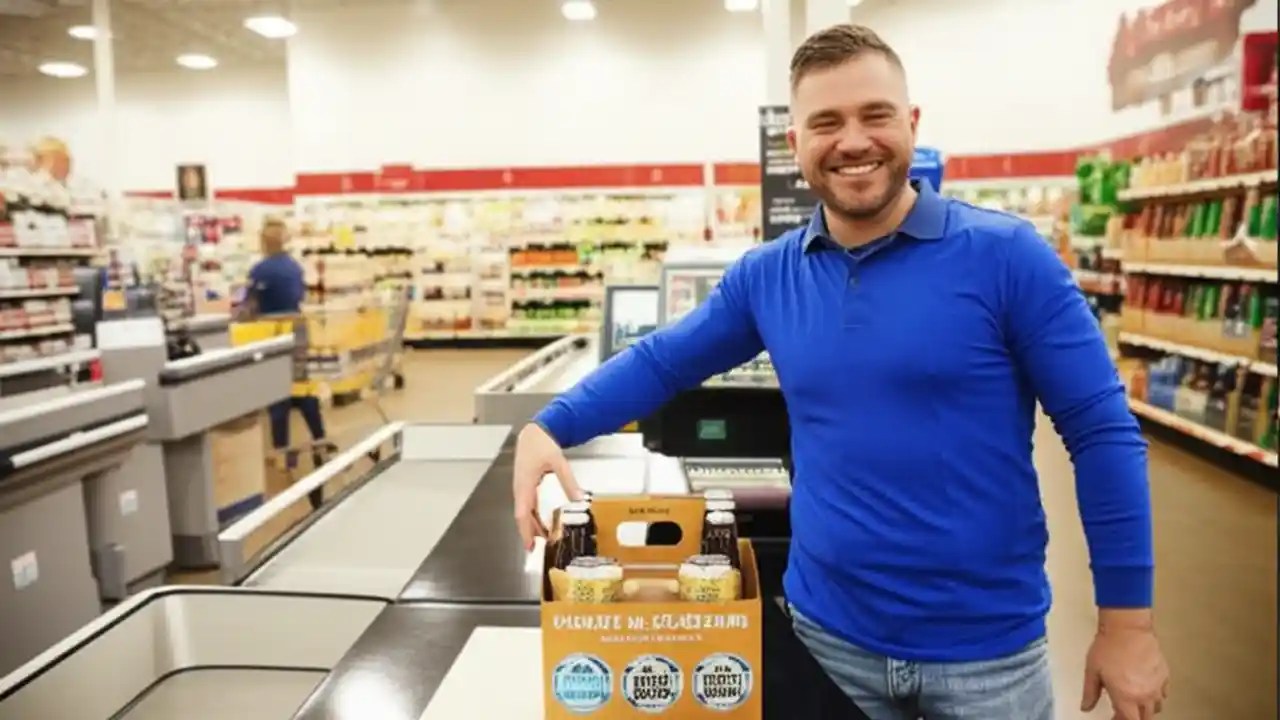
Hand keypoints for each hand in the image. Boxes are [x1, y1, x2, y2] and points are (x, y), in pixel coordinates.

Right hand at [512, 423, 584, 550]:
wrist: (533, 433)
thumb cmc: (541, 445)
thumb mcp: (558, 462)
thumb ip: (568, 481)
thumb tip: (580, 499)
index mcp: (524, 484)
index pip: (522, 513)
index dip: (525, 531)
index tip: (530, 545)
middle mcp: (519, 488)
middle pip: (522, 516)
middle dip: (529, 533)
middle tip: (539, 548)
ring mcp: (521, 487)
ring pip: (524, 512)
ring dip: (531, 526)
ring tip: (544, 538)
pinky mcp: (525, 486)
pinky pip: (527, 505)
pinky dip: (533, 516)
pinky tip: (542, 523)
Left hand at [1081, 611, 1169, 719]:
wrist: (1127, 628)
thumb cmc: (1108, 647)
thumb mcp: (1092, 671)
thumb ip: (1090, 693)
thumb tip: (1086, 707)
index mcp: (1126, 697)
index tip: (1112, 718)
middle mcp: (1145, 695)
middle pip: (1145, 717)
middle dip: (1134, 717)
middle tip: (1122, 711)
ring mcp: (1157, 686)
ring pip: (1156, 707)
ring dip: (1146, 708)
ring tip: (1135, 702)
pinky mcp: (1165, 675)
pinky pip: (1164, 693)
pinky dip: (1156, 696)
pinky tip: (1147, 689)